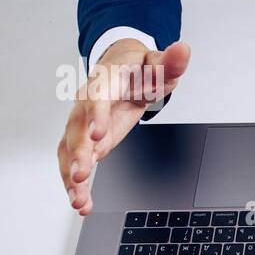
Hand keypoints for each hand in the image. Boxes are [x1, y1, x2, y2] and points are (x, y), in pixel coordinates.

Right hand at [57, 39, 190, 214]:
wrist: (123, 68)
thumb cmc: (140, 68)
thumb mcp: (160, 63)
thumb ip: (170, 61)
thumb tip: (184, 50)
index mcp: (104, 82)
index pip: (97, 98)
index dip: (95, 116)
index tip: (96, 136)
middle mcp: (87, 103)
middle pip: (77, 129)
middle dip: (78, 154)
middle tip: (81, 175)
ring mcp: (82, 123)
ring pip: (70, 150)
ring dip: (71, 176)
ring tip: (79, 200)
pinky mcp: (83, 140)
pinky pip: (74, 161)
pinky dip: (75, 184)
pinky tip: (82, 204)